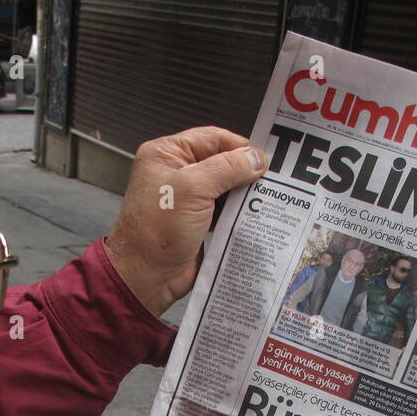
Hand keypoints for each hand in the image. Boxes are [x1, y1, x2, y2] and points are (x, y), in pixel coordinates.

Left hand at [105, 127, 266, 316]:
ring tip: (266, 200)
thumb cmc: (157, 231)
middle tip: (270, 182)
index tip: (264, 160)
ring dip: (243, 195)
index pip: (212, 138)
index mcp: (167, 154)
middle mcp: (176, 172)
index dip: (239, 147)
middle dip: (244, 172)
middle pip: (221, 162)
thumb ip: (227, 168)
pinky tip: (254, 217)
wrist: (146, 277)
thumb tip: (257, 159)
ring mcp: (187, 199)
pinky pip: (224, 211)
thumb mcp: (193, 189)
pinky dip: (238, 214)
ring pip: (225, 188)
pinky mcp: (197, 221)